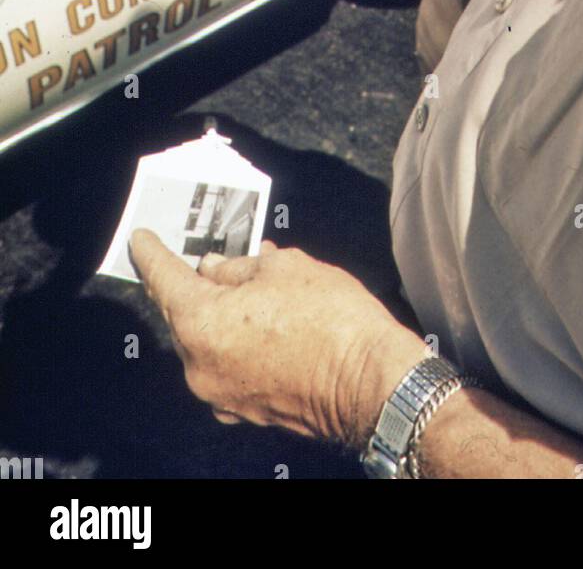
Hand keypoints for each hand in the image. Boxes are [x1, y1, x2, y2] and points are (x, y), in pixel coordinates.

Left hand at [129, 232, 425, 445]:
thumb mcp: (285, 267)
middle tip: (216, 260)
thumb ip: (240, 266)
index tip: (141, 240)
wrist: (372, 383)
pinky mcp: (248, 411)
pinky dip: (240, 343)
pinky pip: (230, 366)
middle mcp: (201, 366)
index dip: (151, 254)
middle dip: (199, 285)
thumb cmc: (333, 320)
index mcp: (202, 323)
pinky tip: (269, 324)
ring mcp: (223, 395)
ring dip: (225, 315)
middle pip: (186, 314)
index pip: (163, 280)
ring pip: (210, 342)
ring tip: (259, 290)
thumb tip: (217, 270)